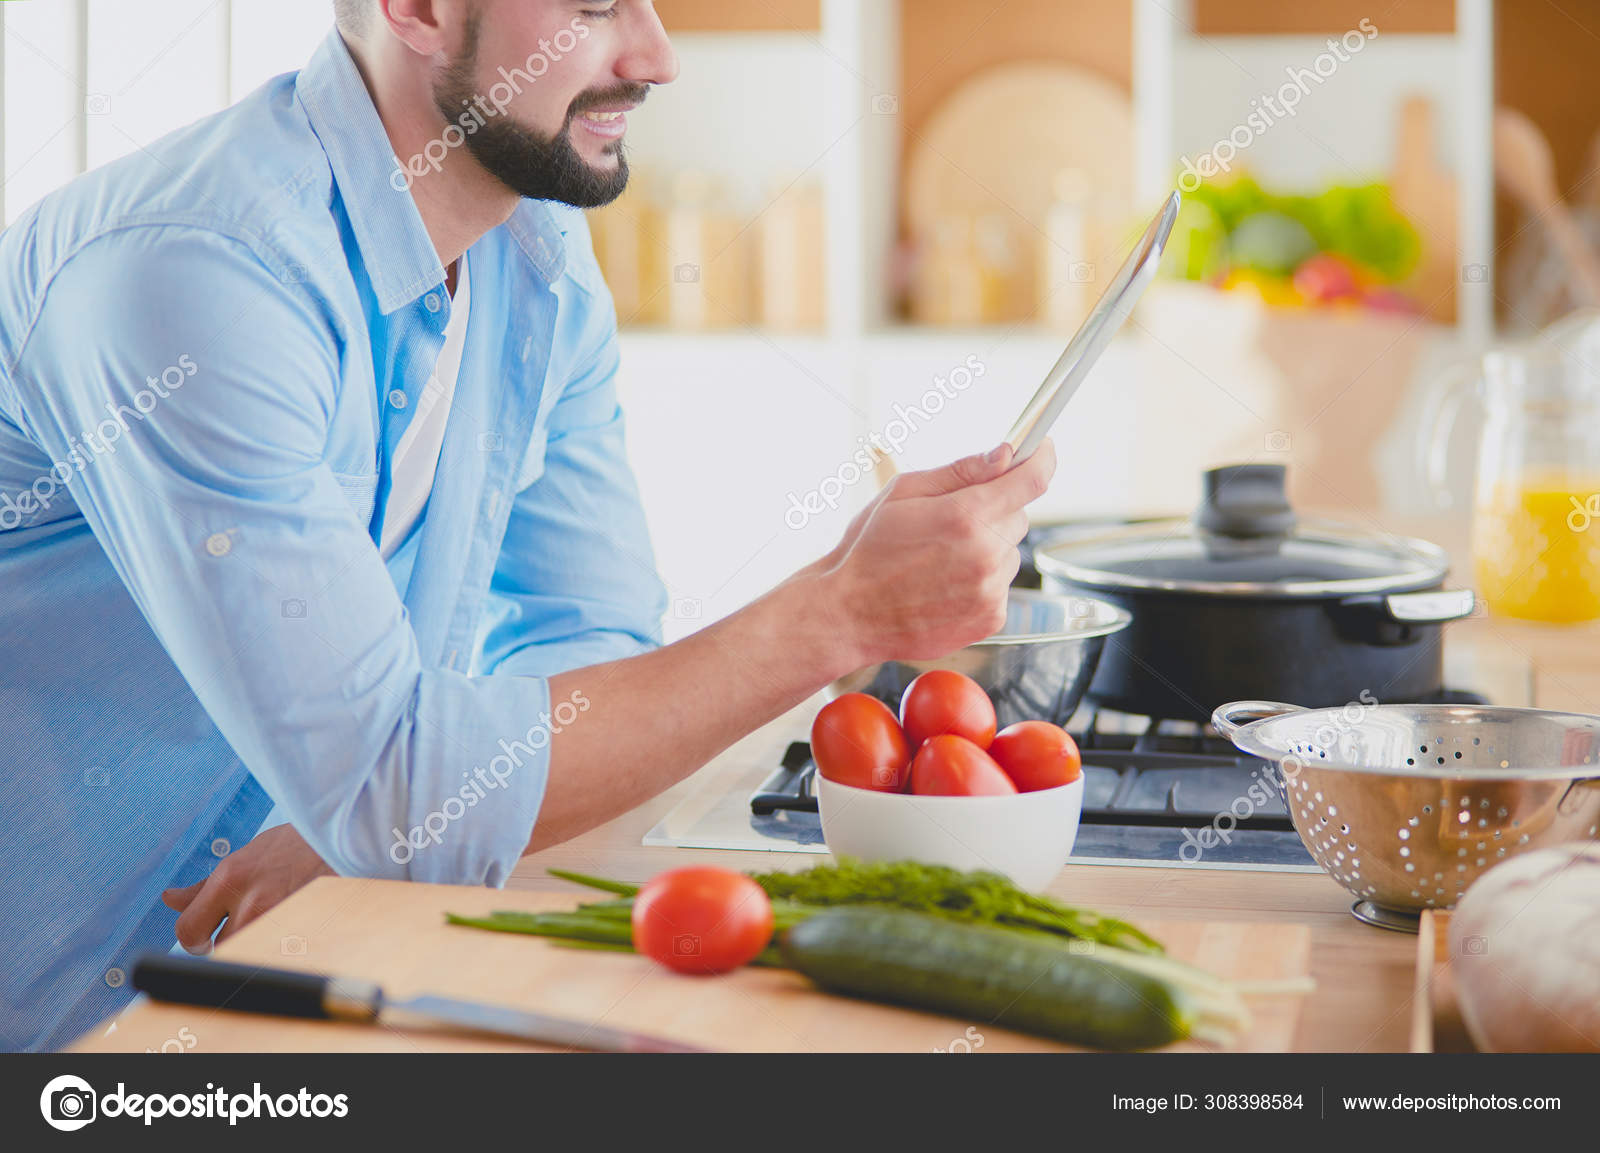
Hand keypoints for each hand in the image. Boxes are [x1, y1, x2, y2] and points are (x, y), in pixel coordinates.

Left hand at [161, 823, 333, 951]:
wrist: (343, 838)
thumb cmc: (292, 846)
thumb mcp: (243, 857)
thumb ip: (205, 885)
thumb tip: (170, 900)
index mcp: (230, 878)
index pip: (188, 930)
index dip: (193, 941)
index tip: (205, 938)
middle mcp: (250, 901)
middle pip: (219, 948)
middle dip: (226, 944)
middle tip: (242, 931)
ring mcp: (279, 917)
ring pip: (247, 952)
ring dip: (253, 946)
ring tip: (268, 927)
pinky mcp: (303, 928)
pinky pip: (276, 952)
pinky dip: (278, 947)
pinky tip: (290, 930)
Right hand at [821, 439, 1055, 663]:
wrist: (851, 613)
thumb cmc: (870, 550)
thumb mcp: (904, 492)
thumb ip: (961, 471)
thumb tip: (1004, 454)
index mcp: (964, 516)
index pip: (1031, 480)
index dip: (1042, 458)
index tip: (1041, 450)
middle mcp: (985, 555)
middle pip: (1020, 515)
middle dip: (995, 509)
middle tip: (953, 520)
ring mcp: (990, 591)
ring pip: (1011, 552)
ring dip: (988, 547)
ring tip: (942, 558)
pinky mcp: (991, 618)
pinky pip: (1002, 584)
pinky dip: (982, 579)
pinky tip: (946, 582)